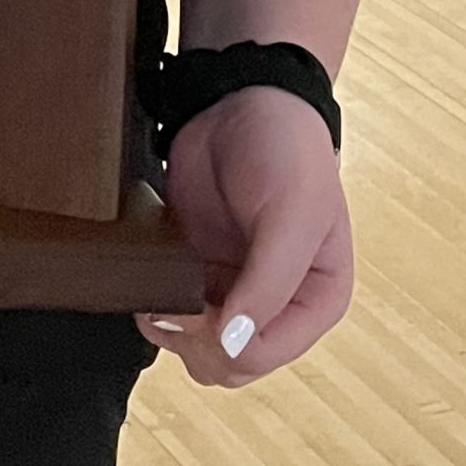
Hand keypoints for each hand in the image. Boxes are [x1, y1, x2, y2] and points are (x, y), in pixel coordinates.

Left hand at [135, 84, 353, 387]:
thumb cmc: (285, 150)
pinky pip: (172, 316)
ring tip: (157, 292)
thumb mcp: (292, 214)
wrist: (242, 100)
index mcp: (316, 299)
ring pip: (195, 349)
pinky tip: (149, 282)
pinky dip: (154, 308)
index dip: (224, 342)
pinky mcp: (197, 274)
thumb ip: (269, 282)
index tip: (197, 306)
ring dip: (170, 330)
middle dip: (194, 341)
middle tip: (170, 300)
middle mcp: (276, 305)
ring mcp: (234, 292)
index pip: (264, 355)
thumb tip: (237, 343)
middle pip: (229, 364)